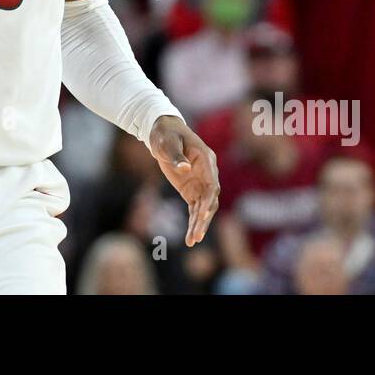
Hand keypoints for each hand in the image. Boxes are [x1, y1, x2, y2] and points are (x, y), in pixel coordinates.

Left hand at [148, 115, 219, 246]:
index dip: (209, 199)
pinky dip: (193, 222)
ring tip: (192, 241)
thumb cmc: (166, 135)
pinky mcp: (191, 190)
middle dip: (204, 219)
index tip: (204, 213)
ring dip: (199, 225)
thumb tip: (184, 169)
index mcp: (206, 160)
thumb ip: (176, 156)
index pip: (212, 183)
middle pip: (210, 200)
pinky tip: (190, 237)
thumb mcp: (168, 143)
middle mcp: (207, 174)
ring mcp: (201, 183)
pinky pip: (194, 209)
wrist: (162, 133)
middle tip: (197, 236)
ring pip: (204, 208)